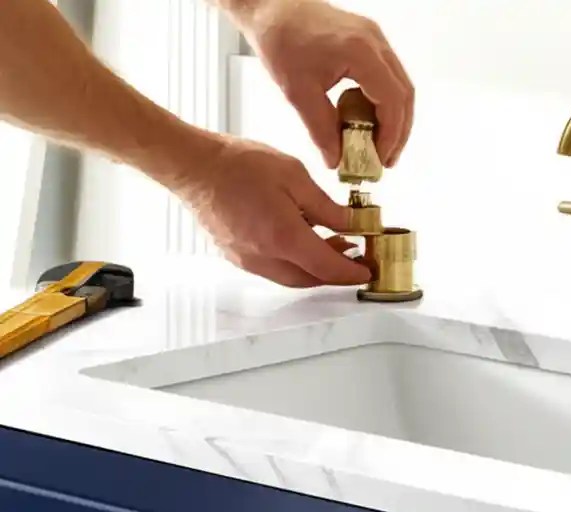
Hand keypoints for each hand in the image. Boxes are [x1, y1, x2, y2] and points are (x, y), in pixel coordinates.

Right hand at [171, 133, 370, 287]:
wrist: (193, 165)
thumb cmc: (238, 165)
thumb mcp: (295, 177)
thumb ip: (326, 207)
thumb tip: (350, 224)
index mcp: (284, 238)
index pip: (329, 268)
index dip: (353, 272)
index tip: (369, 270)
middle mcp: (264, 257)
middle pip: (311, 279)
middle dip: (336, 272)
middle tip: (355, 257)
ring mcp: (247, 259)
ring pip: (291, 277)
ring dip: (315, 267)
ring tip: (332, 244)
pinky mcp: (235, 254)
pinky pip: (273, 268)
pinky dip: (294, 262)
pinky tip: (301, 241)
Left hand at [235, 0, 413, 168]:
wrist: (272, 6)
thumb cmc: (280, 40)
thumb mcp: (298, 92)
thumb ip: (321, 129)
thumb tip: (335, 160)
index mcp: (361, 53)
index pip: (392, 101)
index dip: (391, 134)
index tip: (381, 158)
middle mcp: (376, 43)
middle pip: (404, 95)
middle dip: (399, 131)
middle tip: (386, 158)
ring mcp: (376, 38)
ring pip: (401, 85)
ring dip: (395, 116)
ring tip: (380, 143)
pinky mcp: (370, 39)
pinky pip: (389, 74)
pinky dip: (385, 100)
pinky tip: (370, 117)